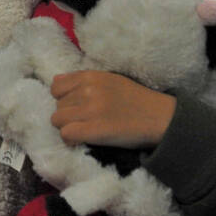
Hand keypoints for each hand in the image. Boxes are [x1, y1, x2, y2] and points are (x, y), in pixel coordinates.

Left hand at [50, 71, 175, 148]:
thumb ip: (82, 80)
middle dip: (68, 115)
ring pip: (58, 120)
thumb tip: (56, 80)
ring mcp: (90, 110)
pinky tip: (83, 140)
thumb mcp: (110, 80)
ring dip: (68, 127)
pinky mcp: (94, 129)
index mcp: (91, 76)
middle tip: (85, 121)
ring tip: (84, 130)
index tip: (75, 106)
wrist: (160, 117)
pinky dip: (71, 139)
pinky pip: (66, 134)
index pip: (56, 87)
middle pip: (57, 106)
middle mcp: (88, 91)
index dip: (63, 99)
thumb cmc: (136, 100)